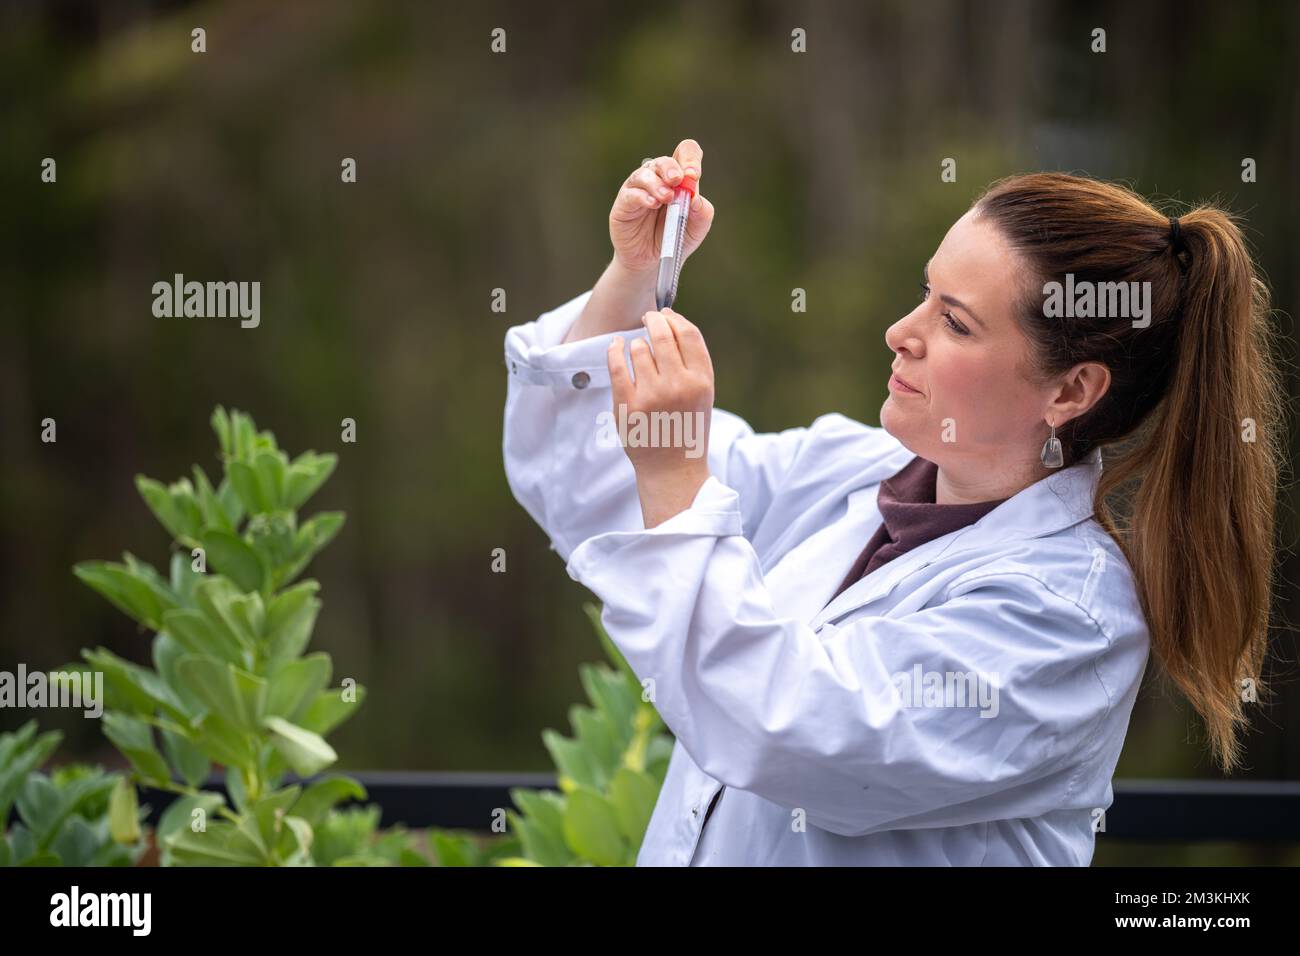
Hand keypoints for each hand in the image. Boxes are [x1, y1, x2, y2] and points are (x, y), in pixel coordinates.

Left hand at [608, 308, 714, 526]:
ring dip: (636, 344)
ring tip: (638, 351)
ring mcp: (651, 396)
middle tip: (648, 318)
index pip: (688, 334)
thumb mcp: (703, 393)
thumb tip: (670, 321)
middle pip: (662, 335)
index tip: (665, 314)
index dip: (675, 319)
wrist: (672, 468)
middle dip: (653, 321)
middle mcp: (678, 386)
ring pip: (637, 348)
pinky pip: (616, 365)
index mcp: (701, 381)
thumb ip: (692, 361)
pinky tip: (615, 346)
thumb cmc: (686, 425)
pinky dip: (614, 350)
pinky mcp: (627, 406)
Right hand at [609, 139, 715, 276]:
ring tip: (667, 197)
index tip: (694, 175)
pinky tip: (653, 203)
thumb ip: (701, 211)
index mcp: (679, 179)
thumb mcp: (697, 227)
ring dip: (657, 183)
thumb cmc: (676, 239)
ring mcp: (639, 189)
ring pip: (645, 174)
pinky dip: (643, 196)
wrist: (654, 262)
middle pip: (663, 161)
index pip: (685, 153)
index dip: (690, 158)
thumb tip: (695, 196)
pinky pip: (631, 193)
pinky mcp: (624, 203)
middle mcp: (657, 179)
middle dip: (672, 168)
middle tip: (678, 180)